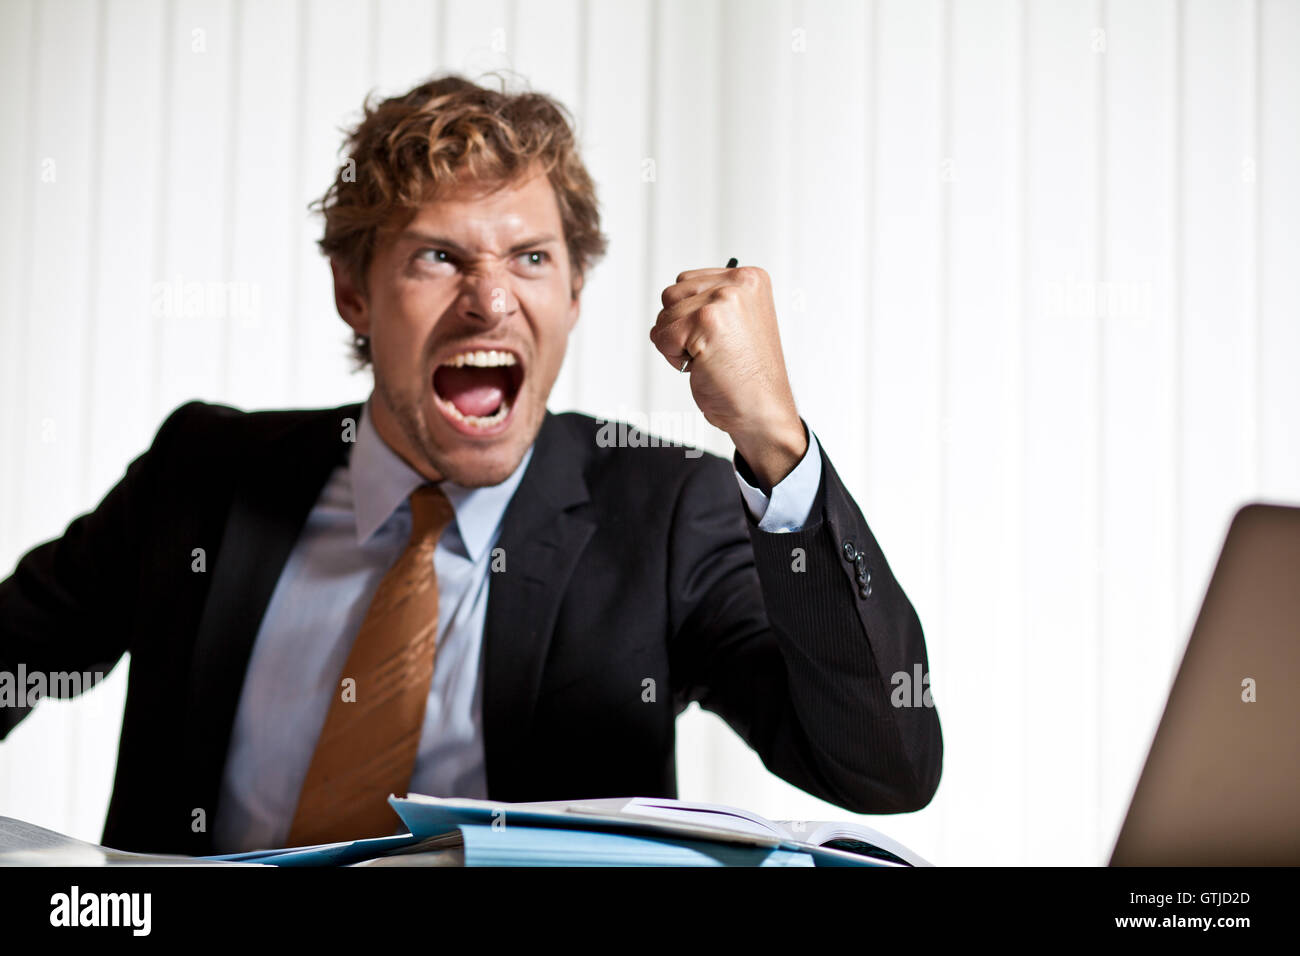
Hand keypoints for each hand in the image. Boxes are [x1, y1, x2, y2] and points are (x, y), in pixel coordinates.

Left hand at [651, 264, 806, 488]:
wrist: (762, 410)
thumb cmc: (746, 376)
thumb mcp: (734, 324)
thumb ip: (706, 304)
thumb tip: (664, 308)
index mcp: (749, 278)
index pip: (687, 281)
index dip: (690, 316)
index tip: (720, 338)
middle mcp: (739, 283)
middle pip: (671, 294)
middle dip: (680, 327)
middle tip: (712, 350)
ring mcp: (724, 299)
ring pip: (665, 314)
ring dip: (676, 342)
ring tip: (708, 357)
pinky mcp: (707, 321)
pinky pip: (662, 336)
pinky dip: (673, 357)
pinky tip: (702, 365)